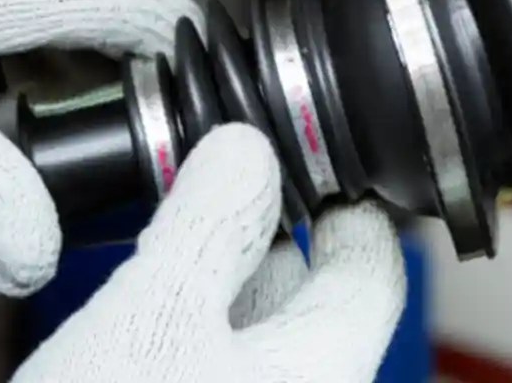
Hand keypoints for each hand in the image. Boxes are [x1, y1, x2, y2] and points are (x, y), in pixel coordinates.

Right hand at [11, 123, 405, 382]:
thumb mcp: (158, 318)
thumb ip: (208, 226)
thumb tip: (247, 150)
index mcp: (326, 362)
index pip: (372, 266)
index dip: (353, 202)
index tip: (328, 164)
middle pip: (308, 293)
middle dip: (270, 230)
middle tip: (231, 180)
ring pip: (252, 331)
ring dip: (220, 278)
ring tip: (179, 227)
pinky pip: (210, 362)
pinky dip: (187, 325)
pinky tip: (139, 312)